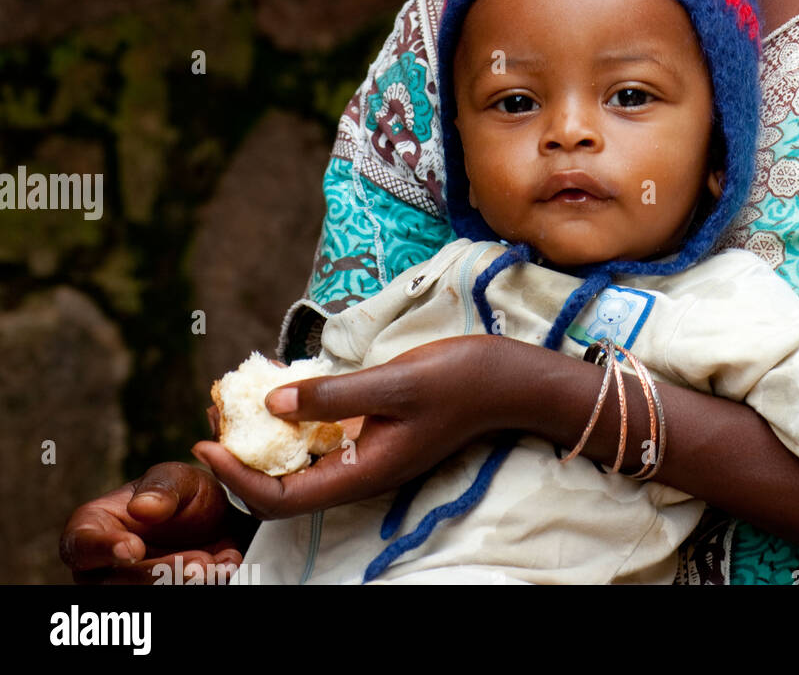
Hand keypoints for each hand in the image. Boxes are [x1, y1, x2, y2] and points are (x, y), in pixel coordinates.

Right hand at [59, 463, 251, 584]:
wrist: (215, 517)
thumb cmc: (180, 493)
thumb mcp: (175, 477)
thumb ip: (160, 489)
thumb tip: (143, 508)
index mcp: (92, 528)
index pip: (80, 545)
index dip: (103, 549)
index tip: (133, 549)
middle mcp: (101, 567)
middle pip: (115, 582)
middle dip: (158, 574)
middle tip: (196, 563)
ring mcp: (128, 587)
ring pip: (145, 597)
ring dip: (181, 584)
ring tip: (213, 566)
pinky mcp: (158, 595)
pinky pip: (174, 597)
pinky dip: (203, 585)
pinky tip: (225, 568)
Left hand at [191, 336, 494, 520]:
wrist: (510, 380)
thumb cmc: (460, 382)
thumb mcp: (396, 382)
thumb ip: (333, 396)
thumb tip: (271, 402)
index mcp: (362, 473)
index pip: (282, 498)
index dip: (236, 477)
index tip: (206, 443)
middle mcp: (360, 471)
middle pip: (285, 481)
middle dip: (242, 452)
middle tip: (213, 411)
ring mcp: (368, 452)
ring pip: (302, 456)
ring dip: (266, 431)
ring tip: (236, 397)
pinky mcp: (377, 430)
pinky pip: (324, 433)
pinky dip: (296, 413)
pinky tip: (282, 384)